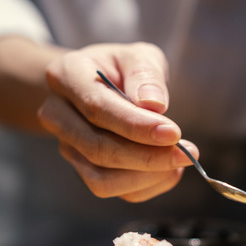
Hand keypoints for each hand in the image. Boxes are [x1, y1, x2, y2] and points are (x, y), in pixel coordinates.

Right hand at [38, 42, 196, 201]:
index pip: (97, 108)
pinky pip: (111, 189)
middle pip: (98, 148)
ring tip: (178, 161)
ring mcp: (67, 145)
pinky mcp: (81, 168)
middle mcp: (57, 114)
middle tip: (187, 153)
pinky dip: (144, 186)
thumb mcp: (139, 56)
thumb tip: (154, 106)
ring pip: (100, 179)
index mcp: (67, 76)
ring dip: (145, 176)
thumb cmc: (122, 69)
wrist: (100, 84)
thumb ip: (145, 74)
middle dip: (147, 156)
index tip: (173, 134)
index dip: (136, 126)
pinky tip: (167, 170)